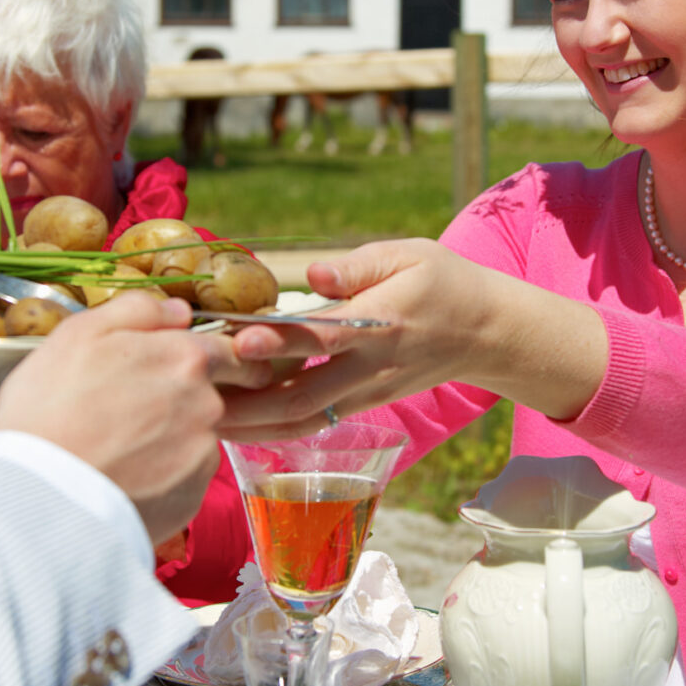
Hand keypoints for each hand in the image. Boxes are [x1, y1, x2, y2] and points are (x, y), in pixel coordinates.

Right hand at [0, 293, 270, 545]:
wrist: (40, 493)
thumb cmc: (49, 408)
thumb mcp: (78, 334)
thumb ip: (136, 310)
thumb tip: (178, 311)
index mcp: (184, 358)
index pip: (227, 350)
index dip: (218, 356)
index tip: (208, 366)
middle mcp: (206, 404)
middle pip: (209, 396)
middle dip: (184, 400)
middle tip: (140, 413)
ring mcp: (202, 454)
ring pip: (195, 439)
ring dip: (170, 440)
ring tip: (119, 450)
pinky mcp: (192, 496)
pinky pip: (185, 479)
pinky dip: (163, 477)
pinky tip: (126, 477)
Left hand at [218, 239, 609, 439]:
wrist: (487, 332)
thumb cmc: (443, 281)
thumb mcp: (409, 255)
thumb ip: (358, 265)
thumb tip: (314, 275)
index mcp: (381, 321)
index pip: (322, 335)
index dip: (278, 340)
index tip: (235, 339)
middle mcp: (370, 365)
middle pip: (303, 394)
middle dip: (248, 403)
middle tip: (197, 397)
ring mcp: (367, 392)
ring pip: (304, 419)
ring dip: (253, 426)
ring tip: (203, 422)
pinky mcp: (364, 405)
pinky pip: (313, 424)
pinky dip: (272, 430)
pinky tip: (234, 428)